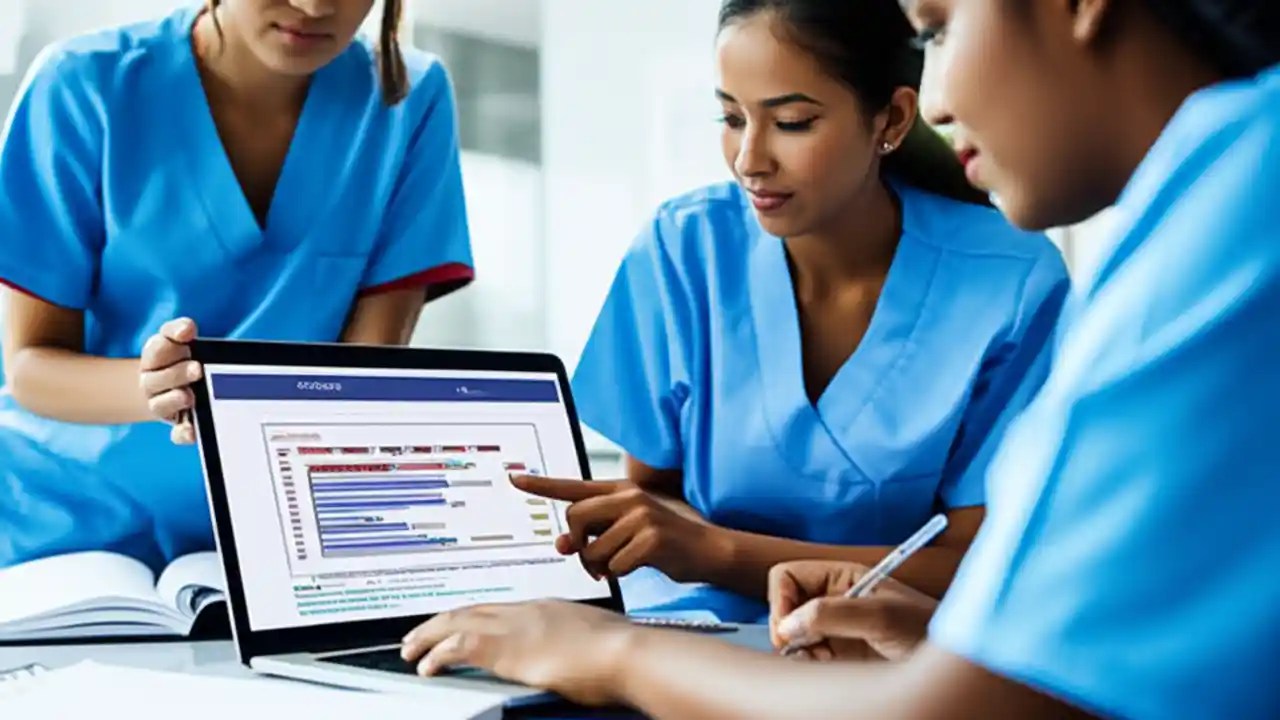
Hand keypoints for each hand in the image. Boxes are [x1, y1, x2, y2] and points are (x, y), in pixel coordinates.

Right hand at [138, 318, 201, 443]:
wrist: (170, 385)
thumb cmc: (178, 358)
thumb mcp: (177, 339)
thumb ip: (180, 330)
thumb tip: (187, 328)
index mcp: (153, 358)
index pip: (155, 348)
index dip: (168, 341)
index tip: (188, 333)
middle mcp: (152, 383)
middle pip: (156, 380)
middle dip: (175, 374)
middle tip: (196, 369)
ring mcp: (162, 405)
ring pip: (160, 406)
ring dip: (173, 400)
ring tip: (189, 395)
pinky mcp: (177, 423)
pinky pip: (176, 432)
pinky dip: (183, 433)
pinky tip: (192, 431)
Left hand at [401, 601, 636, 705]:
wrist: (627, 651)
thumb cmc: (623, 651)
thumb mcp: (595, 641)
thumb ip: (575, 644)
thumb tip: (575, 656)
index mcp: (546, 607)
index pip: (496, 609)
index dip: (470, 616)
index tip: (454, 624)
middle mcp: (526, 611)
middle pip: (471, 610)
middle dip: (441, 622)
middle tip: (418, 635)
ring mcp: (515, 628)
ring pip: (456, 624)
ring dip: (429, 636)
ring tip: (411, 650)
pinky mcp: (508, 650)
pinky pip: (459, 648)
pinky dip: (438, 655)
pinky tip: (427, 666)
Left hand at [511, 475, 725, 582]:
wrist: (707, 551)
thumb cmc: (663, 542)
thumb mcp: (625, 534)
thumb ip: (593, 534)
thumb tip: (562, 544)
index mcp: (620, 491)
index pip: (573, 486)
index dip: (541, 484)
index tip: (514, 478)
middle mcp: (629, 496)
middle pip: (575, 518)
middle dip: (580, 545)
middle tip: (594, 560)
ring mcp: (641, 515)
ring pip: (593, 548)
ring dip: (600, 566)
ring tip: (617, 566)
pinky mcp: (651, 538)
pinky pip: (615, 565)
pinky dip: (620, 573)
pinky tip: (637, 567)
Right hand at [768, 560, 936, 661]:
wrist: (949, 665)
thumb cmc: (927, 630)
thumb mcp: (882, 617)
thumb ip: (832, 613)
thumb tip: (788, 625)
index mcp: (841, 576)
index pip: (788, 576)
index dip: (781, 599)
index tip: (787, 628)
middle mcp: (832, 599)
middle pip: (784, 604)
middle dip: (787, 626)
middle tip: (802, 647)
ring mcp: (833, 628)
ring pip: (790, 632)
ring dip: (796, 648)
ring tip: (822, 658)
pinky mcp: (836, 654)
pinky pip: (803, 655)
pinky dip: (805, 663)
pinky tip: (826, 666)